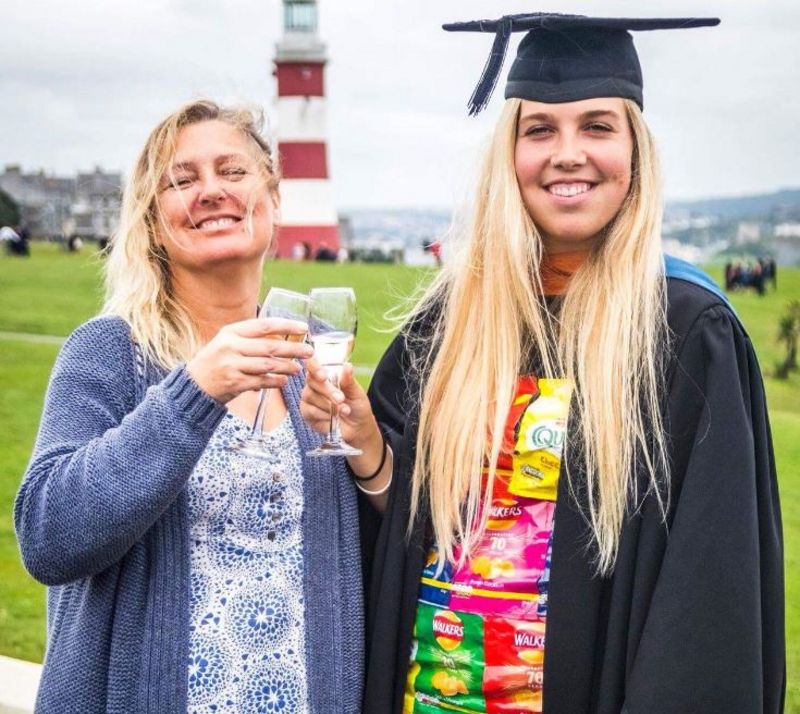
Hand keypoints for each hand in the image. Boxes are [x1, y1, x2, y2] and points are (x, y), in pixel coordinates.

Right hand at [187, 318, 311, 402]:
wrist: (194, 384)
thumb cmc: (216, 361)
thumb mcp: (227, 342)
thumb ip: (250, 338)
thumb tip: (282, 336)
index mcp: (231, 332)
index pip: (264, 325)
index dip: (286, 326)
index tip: (304, 328)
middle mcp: (231, 346)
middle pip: (270, 346)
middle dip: (293, 349)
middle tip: (309, 352)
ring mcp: (232, 365)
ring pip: (268, 365)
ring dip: (286, 367)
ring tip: (298, 368)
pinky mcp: (234, 383)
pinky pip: (261, 382)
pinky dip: (275, 382)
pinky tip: (283, 381)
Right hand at [300, 357, 378, 450]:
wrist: (357, 428)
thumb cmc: (357, 406)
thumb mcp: (356, 393)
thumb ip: (349, 381)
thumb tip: (348, 366)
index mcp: (326, 374)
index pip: (313, 364)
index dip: (315, 368)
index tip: (323, 376)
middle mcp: (314, 384)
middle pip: (312, 381)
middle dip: (328, 391)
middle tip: (341, 399)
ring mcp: (308, 398)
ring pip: (311, 397)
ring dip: (329, 405)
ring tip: (344, 411)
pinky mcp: (306, 413)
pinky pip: (310, 411)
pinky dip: (324, 415)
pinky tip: (333, 418)